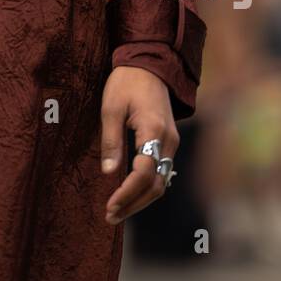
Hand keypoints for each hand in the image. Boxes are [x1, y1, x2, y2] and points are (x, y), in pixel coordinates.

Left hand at [100, 66, 177, 224]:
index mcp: (154, 131)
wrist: (149, 63)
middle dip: (134, 204)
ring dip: (140, 200)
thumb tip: (108, 173)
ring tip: (117, 211)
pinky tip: (130, 194)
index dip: (127, 194)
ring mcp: (172, 142)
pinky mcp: (169, 142)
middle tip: (110, 216)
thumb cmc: (126, 82)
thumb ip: (111, 141)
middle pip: (156, 185)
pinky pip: (162, 172)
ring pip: (162, 182)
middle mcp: (169, 141)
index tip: (109, 206)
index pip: (143, 174)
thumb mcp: (111, 108)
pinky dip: (147, 188)